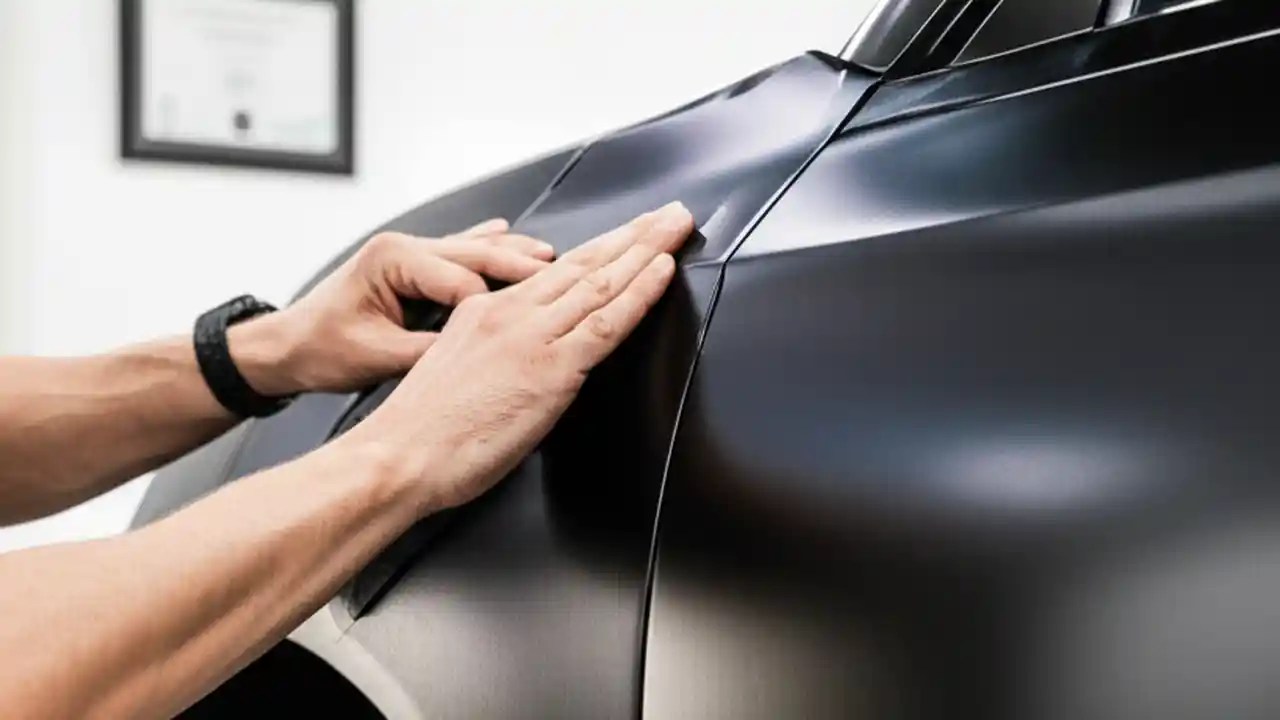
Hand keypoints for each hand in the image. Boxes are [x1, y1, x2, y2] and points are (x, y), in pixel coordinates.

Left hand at [228, 219, 554, 394]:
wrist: (285, 346)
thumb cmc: (320, 350)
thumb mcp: (375, 358)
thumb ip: (425, 352)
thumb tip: (470, 355)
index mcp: (393, 261)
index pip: (463, 280)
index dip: (494, 305)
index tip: (522, 325)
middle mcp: (405, 248)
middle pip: (479, 255)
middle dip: (523, 267)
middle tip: (567, 274)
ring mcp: (411, 253)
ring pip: (477, 250)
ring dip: (516, 257)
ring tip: (556, 261)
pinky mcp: (415, 266)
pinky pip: (464, 255)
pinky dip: (494, 254)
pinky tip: (519, 243)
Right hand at [344, 202, 694, 512]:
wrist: (398, 455)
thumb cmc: (422, 431)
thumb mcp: (454, 369)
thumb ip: (493, 353)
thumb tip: (523, 360)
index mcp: (486, 310)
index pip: (556, 271)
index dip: (600, 249)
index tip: (629, 233)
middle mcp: (511, 313)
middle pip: (585, 263)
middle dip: (634, 234)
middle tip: (669, 213)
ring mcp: (533, 337)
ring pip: (602, 281)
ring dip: (646, 248)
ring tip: (677, 225)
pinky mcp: (551, 370)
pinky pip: (607, 322)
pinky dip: (640, 291)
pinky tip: (662, 270)